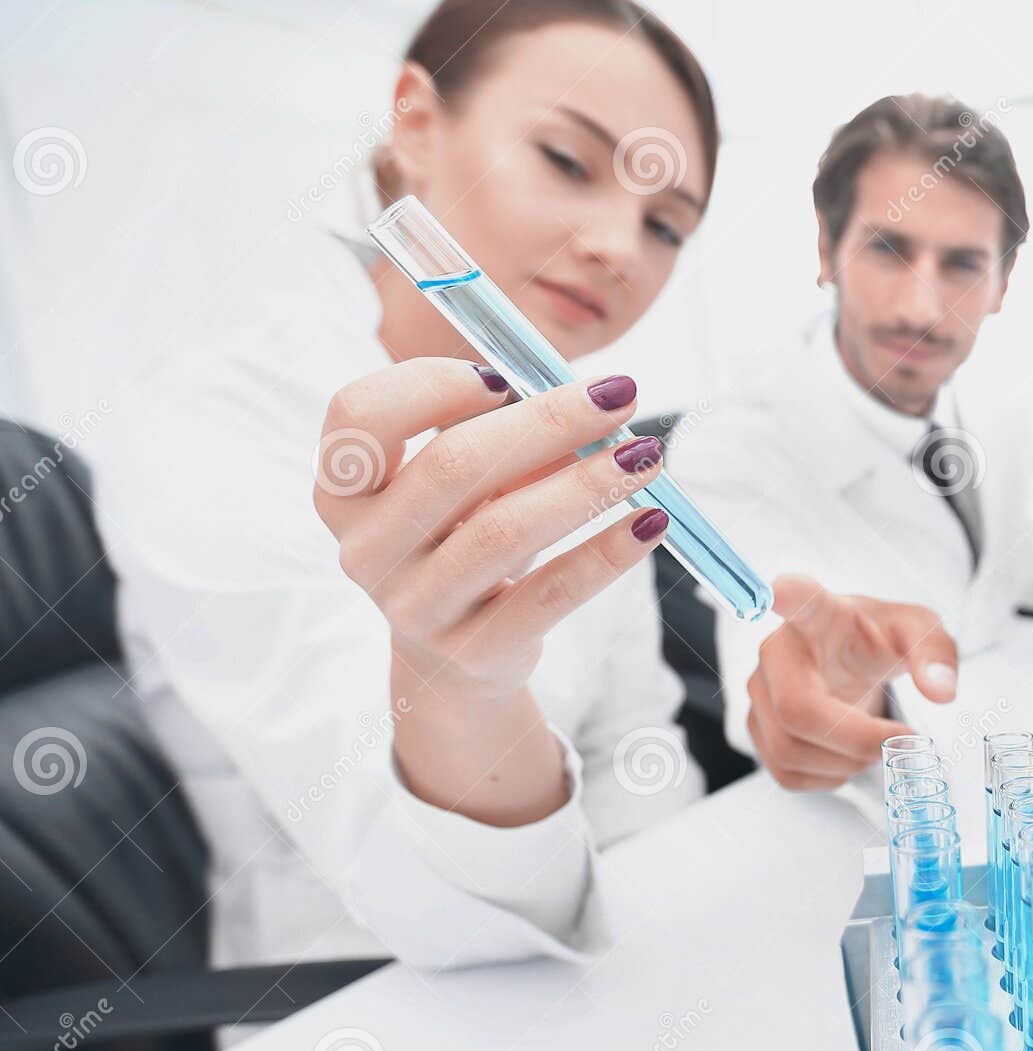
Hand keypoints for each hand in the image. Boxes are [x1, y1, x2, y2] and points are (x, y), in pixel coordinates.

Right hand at [313, 358, 666, 823]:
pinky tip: (650, 522)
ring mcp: (414, 607)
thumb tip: (593, 398)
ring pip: (502, 532)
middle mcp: (365, 550)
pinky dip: (606, 554)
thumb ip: (506, 435)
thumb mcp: (468, 485)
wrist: (458, 655)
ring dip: (587, 484)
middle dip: (547, 421)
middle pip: (449, 467)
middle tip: (620, 396)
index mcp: (345, 491)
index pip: (358, 416)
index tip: (503, 376)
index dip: (429, 385)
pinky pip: (549, 595)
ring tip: (647, 455)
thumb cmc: (462, 539)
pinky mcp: (473, 651)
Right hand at [746, 575, 958, 791]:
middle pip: (796, 711)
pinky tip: (850, 755)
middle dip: (856, 740)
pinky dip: (830, 777)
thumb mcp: (918, 634)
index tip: (781, 590)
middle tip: (900, 741)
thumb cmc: (877, 640)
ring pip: (790, 751)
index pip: (801, 601)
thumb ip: (936, 655)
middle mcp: (777, 651)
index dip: (789, 598)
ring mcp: (760, 693)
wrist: (850, 658)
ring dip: (848, 762)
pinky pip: (788, 774)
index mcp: (819, 616)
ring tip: (877, 745)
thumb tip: (940, 691)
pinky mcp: (758, 730)